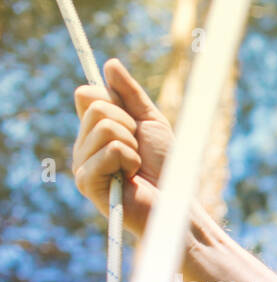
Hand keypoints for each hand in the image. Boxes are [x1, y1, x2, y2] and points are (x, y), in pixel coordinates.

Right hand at [72, 59, 173, 238]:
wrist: (175, 202)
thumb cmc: (165, 167)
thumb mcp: (151, 122)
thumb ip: (130, 94)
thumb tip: (109, 63)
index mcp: (93, 131)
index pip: (88, 94)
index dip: (116, 102)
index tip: (134, 123)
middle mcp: (83, 146)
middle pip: (96, 107)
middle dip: (129, 124)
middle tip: (139, 149)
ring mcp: (82, 164)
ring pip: (105, 127)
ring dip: (132, 144)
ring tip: (137, 166)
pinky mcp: (87, 182)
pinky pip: (110, 149)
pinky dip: (129, 159)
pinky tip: (131, 177)